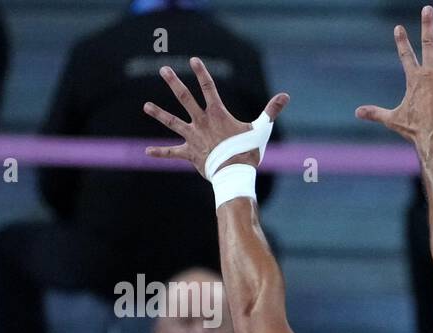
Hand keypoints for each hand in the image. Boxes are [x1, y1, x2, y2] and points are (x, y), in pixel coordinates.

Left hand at [143, 57, 288, 176]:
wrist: (234, 173)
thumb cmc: (248, 151)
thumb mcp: (261, 129)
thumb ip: (271, 111)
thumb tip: (286, 96)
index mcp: (217, 114)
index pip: (209, 88)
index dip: (201, 73)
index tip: (194, 60)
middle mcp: (202, 122)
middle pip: (185, 98)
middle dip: (174, 83)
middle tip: (164, 70)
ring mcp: (193, 137)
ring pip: (173, 122)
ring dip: (159, 113)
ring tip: (146, 106)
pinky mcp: (190, 153)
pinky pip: (172, 153)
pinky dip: (160, 152)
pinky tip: (146, 151)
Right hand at [355, 6, 432, 145]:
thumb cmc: (415, 130)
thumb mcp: (392, 119)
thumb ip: (375, 112)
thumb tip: (356, 112)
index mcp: (414, 78)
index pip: (406, 55)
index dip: (401, 41)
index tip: (398, 28)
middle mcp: (430, 72)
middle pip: (428, 43)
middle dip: (427, 25)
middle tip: (427, 9)